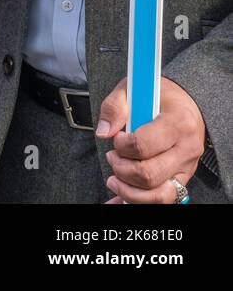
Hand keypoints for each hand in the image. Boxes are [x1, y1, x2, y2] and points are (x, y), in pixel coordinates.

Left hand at [97, 76, 207, 203]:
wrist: (186, 103)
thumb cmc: (159, 95)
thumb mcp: (133, 88)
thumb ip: (114, 107)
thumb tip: (103, 132)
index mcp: (177, 122)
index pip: (144, 145)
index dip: (122, 145)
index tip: (116, 138)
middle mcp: (186, 149)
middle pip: (149, 174)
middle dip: (121, 169)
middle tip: (112, 157)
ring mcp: (186, 167)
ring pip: (158, 195)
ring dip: (129, 191)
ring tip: (115, 178)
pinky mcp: (182, 178)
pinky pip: (162, 200)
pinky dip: (137, 202)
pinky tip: (119, 200)